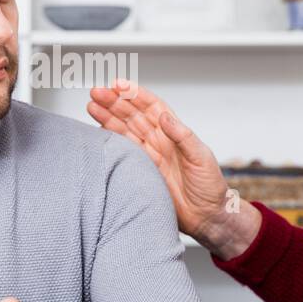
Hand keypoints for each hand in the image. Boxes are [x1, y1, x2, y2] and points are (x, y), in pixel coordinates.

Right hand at [87, 80, 258, 256]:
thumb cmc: (210, 187)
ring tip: (91, 106)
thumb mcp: (201, 157)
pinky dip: (110, 139)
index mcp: (175, 133)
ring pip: (124, 130)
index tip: (119, 85)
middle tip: (96, 92)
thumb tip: (165, 117)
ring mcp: (149, 155)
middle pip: (133, 116)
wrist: (207, 217)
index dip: (135, 95)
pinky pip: (123, 150)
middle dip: (114, 102)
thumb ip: (183, 136)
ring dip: (107, 117)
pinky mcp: (142, 171)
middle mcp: (160, 141)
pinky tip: (99, 129)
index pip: (152, 107)